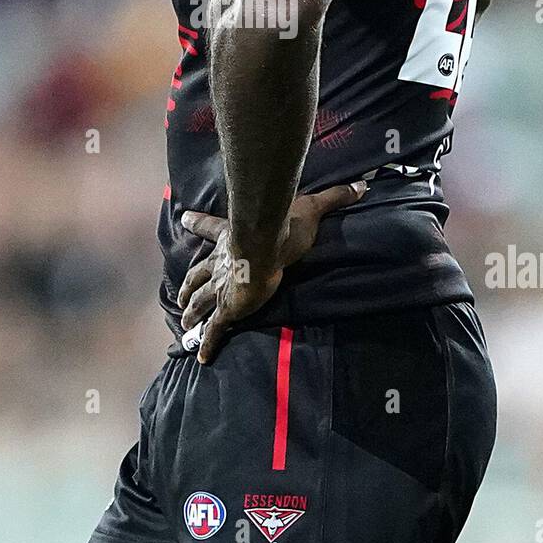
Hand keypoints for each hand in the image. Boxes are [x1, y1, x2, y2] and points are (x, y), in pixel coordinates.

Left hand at [177, 180, 367, 362]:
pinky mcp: (227, 308)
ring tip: (185, 322)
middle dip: (190, 285)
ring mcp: (222, 287)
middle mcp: (221, 263)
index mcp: (231, 237)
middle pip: (199, 274)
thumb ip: (333, 197)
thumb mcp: (311, 207)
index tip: (184, 217)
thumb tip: (361, 185)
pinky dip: (208, 343)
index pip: (210, 227)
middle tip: (180, 296)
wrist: (266, 245)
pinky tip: (202, 358)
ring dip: (192, 311)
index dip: (197, 221)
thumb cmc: (283, 226)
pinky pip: (215, 329)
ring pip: (201, 301)